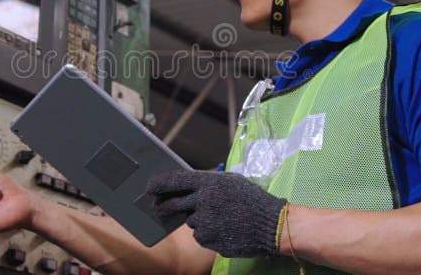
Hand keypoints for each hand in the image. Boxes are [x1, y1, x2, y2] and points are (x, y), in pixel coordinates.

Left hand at [147, 170, 285, 257]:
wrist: (271, 224)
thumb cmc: (252, 199)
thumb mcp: (230, 182)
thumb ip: (207, 182)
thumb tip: (185, 185)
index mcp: (209, 183)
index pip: (175, 180)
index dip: (158, 184)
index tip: (149, 188)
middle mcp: (203, 201)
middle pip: (172, 205)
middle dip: (162, 207)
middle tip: (158, 209)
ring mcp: (205, 222)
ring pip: (191, 221)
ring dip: (199, 220)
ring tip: (221, 218)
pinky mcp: (209, 240)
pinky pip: (200, 236)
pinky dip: (208, 233)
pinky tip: (225, 229)